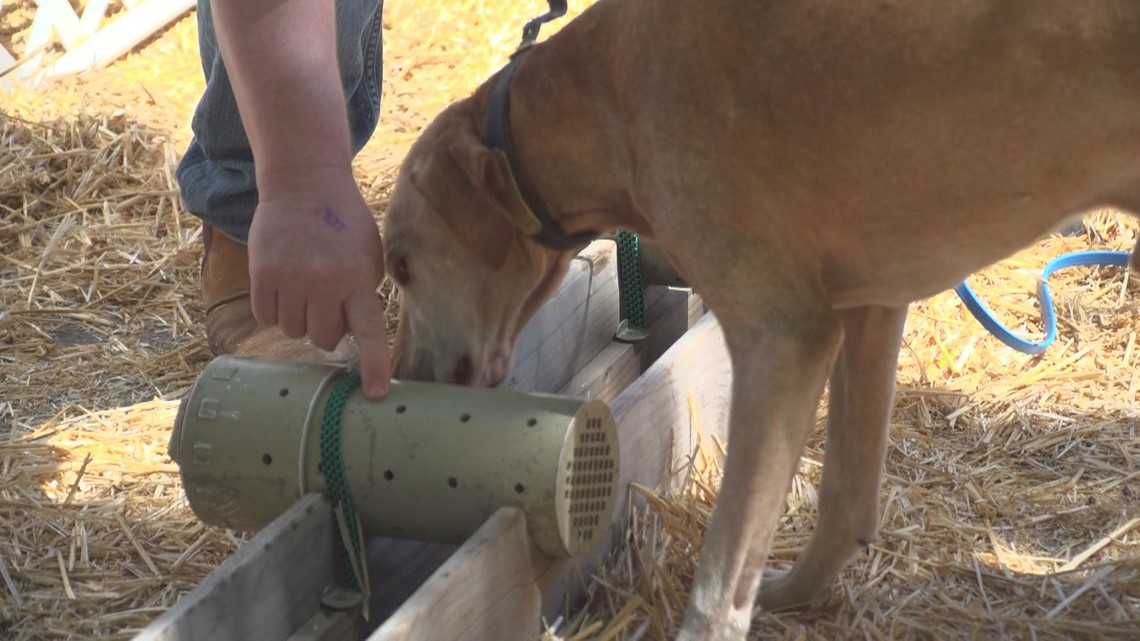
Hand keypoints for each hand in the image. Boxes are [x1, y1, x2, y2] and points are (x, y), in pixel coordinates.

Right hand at [248, 166, 390, 398]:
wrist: (304, 184)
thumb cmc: (343, 225)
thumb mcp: (368, 255)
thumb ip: (362, 295)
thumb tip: (353, 336)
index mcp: (357, 279)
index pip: (368, 331)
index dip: (373, 365)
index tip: (374, 395)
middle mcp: (324, 282)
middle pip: (323, 338)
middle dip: (326, 326)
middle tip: (327, 299)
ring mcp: (290, 279)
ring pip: (293, 331)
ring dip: (299, 318)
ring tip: (305, 287)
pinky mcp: (262, 274)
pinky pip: (266, 316)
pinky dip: (274, 308)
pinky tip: (284, 283)